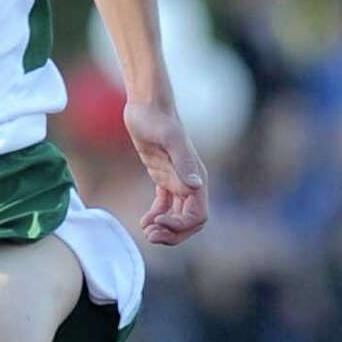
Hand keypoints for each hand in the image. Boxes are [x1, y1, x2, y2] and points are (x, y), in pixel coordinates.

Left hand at [124, 101, 208, 246]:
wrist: (146, 105)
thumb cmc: (157, 119)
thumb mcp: (169, 138)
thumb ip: (182, 161)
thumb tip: (195, 186)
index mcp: (197, 177)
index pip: (198, 216)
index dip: (180, 226)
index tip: (159, 223)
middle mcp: (190, 182)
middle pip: (190, 222)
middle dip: (173, 234)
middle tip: (150, 236)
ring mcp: (177, 180)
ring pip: (178, 216)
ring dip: (165, 229)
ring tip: (146, 230)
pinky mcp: (164, 176)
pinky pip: (166, 205)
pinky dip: (157, 216)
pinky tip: (143, 221)